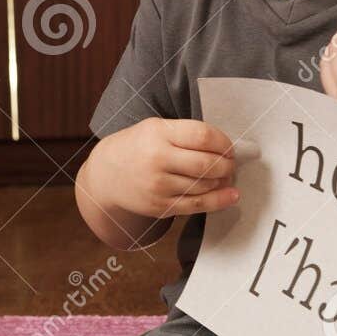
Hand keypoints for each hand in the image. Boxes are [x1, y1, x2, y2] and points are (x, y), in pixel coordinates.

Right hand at [93, 117, 240, 220]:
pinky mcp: (160, 206)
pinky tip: (231, 196)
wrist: (105, 175)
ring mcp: (158, 185)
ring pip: (204, 185)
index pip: (203, 136)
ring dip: (222, 181)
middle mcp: (157, 159)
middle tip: (230, 164)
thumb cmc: (136, 148)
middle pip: (206, 163)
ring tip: (225, 176)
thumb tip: (224, 149)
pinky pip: (197, 205)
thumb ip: (186, 134)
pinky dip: (219, 201)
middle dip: (227, 165)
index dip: (224, 143)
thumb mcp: (155, 129)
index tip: (229, 147)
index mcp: (158, 134)